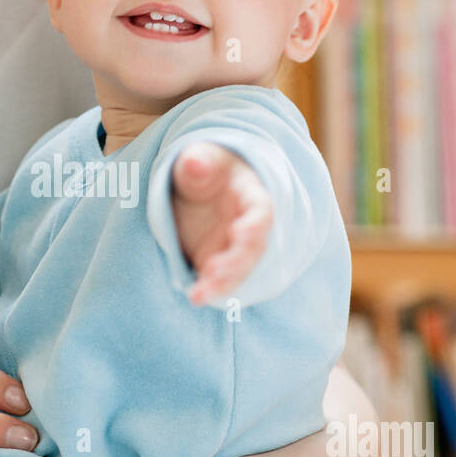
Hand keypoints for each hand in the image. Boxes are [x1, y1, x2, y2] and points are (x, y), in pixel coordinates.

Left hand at [170, 142, 272, 305]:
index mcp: (251, 195)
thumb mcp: (199, 160)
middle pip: (254, 248)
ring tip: (200, 294)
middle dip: (237, 262)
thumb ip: (197, 162)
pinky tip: (195, 297)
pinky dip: (211, 291)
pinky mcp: (220, 261)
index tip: (238, 233)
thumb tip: (193, 162)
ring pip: (240, 270)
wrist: (198, 186)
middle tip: (213, 271)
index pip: (262, 212)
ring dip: (223, 284)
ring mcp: (236, 247)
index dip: (254, 225)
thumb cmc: (205, 169)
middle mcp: (250, 226)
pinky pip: (222, 281)